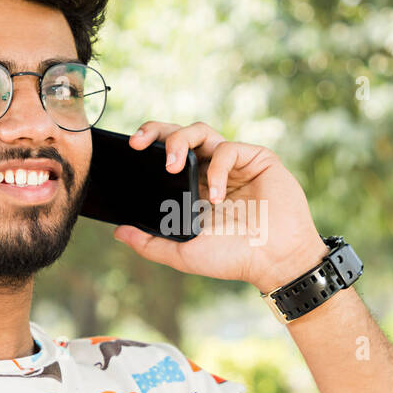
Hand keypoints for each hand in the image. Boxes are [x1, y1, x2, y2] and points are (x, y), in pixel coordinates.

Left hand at [112, 121, 329, 293]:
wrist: (274, 261)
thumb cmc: (234, 259)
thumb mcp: (184, 253)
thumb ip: (150, 243)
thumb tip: (118, 232)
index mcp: (195, 188)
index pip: (167, 154)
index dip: (149, 144)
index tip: (131, 148)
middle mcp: (213, 171)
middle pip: (180, 134)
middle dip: (157, 131)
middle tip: (139, 143)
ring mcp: (235, 164)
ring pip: (202, 132)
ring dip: (182, 142)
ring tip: (174, 167)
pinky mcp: (258, 159)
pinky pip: (229, 149)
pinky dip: (218, 169)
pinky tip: (218, 195)